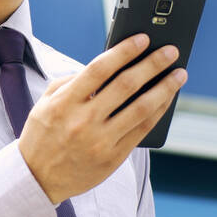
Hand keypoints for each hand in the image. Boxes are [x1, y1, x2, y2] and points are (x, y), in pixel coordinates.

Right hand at [17, 33, 185, 203]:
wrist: (37, 177)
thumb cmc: (43, 135)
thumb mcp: (45, 104)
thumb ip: (71, 83)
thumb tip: (105, 67)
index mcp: (64, 103)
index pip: (99, 69)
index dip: (124, 51)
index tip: (143, 39)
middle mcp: (83, 121)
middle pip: (126, 85)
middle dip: (152, 64)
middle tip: (171, 51)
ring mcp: (100, 141)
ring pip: (141, 108)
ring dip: (164, 88)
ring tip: (179, 75)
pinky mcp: (113, 157)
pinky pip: (142, 130)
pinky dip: (158, 112)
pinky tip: (167, 99)